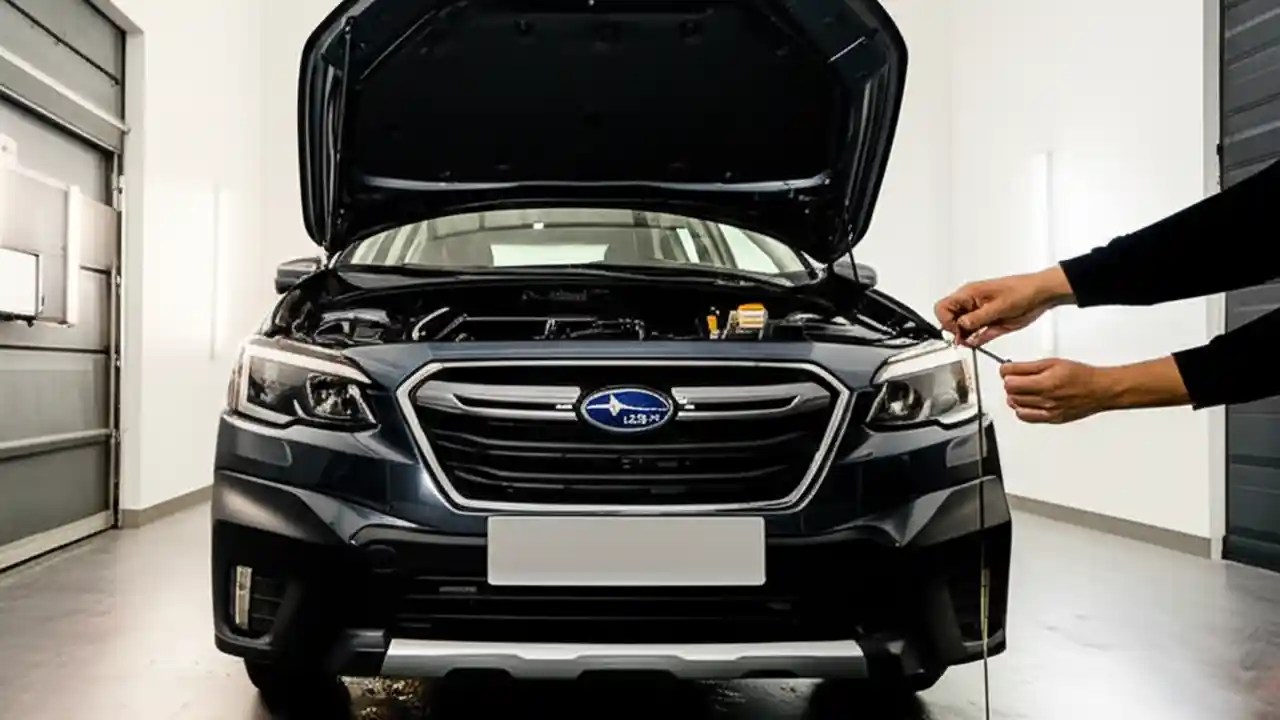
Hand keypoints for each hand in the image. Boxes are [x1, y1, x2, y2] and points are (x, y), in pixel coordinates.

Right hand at [934, 267, 1073, 346]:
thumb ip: (978, 318)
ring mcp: (980, 314)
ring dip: (965, 337)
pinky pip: (977, 334)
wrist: (1041, 295)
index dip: (947, 321)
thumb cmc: (1023, 290)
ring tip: (970, 342)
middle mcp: (971, 303)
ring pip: (963, 329)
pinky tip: (977, 343)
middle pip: (950, 319)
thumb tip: (961, 324)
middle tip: (963, 338)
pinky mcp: (990, 323)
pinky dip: (976, 340)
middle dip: (955, 331)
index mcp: (969, 294)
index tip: (958, 330)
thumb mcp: (1000, 306)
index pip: (943, 307)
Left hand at [1000, 358, 1112, 423]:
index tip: (1008, 370)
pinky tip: (1027, 401)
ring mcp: (1048, 411)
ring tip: (1024, 388)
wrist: (1099, 390)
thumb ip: (1026, 367)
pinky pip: (1025, 417)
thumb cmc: (1080, 375)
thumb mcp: (1051, 362)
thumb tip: (1007, 369)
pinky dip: (1022, 409)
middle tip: (1018, 377)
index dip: (1006, 374)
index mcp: (1046, 383)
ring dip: (1015, 396)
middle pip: (1011, 394)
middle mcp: (1046, 399)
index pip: (1010, 382)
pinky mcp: (1051, 419)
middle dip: (1011, 384)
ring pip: (1016, 406)